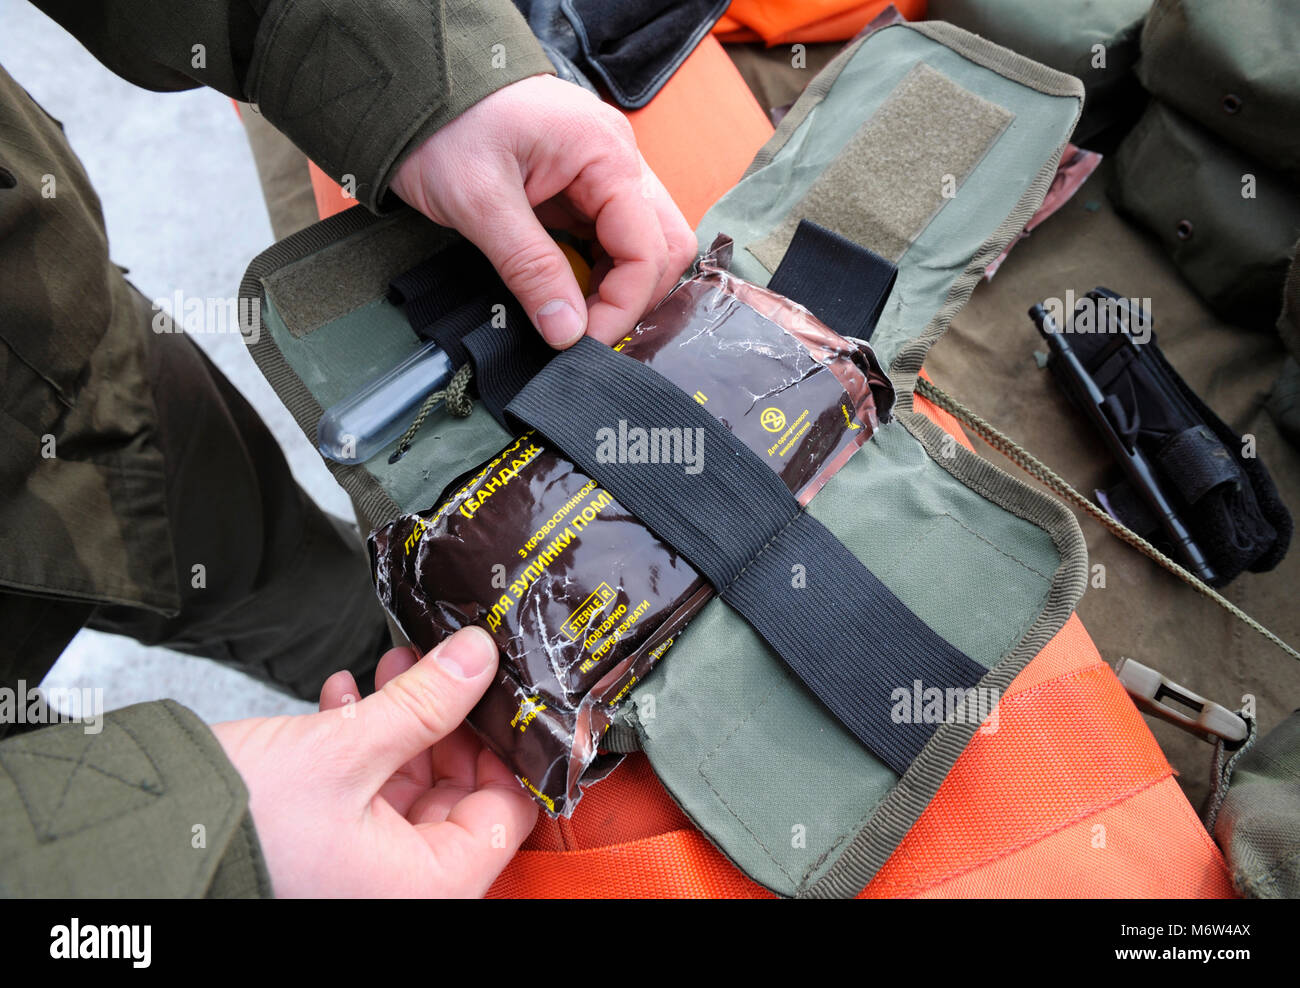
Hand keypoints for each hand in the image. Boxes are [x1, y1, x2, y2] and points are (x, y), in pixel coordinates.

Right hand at [211, 627, 537, 896]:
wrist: (140, 841)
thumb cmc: (241, 824)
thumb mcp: (348, 750)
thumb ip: (424, 703)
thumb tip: (478, 659)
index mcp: (426, 887)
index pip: (506, 814)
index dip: (504, 747)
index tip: (496, 693)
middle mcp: (400, 890)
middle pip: (459, 795)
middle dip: (444, 722)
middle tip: (438, 667)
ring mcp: (362, 873)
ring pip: (411, 786)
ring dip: (402, 723)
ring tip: (389, 669)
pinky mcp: (326, 850)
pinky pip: (367, 793)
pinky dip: (363, 744)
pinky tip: (344, 699)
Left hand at [390, 74, 696, 347]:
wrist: (414, 83)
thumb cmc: (444, 124)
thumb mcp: (480, 202)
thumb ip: (529, 268)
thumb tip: (567, 332)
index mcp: (606, 154)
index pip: (649, 251)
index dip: (622, 307)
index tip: (582, 342)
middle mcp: (619, 160)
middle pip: (664, 248)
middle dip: (632, 298)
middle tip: (584, 332)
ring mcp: (604, 172)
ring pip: (643, 246)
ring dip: (616, 287)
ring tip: (569, 312)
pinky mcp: (583, 185)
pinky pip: (611, 238)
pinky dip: (597, 272)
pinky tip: (564, 288)